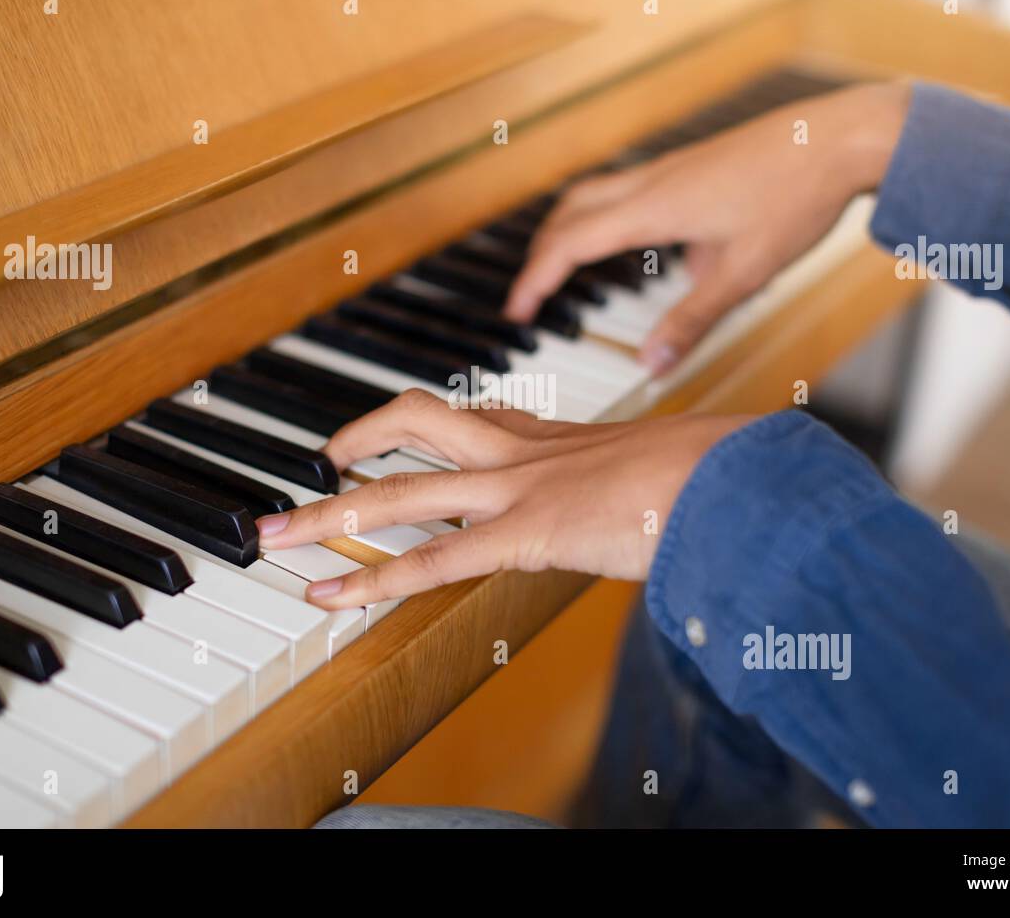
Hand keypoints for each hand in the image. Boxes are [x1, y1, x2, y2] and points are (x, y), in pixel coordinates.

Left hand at [256, 390, 750, 608]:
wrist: (736, 474)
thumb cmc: (719, 472)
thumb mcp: (667, 468)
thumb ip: (643, 482)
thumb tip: (664, 505)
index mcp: (557, 434)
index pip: (470, 415)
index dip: (421, 424)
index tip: (390, 432)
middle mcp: (524, 452)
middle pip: (415, 426)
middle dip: (353, 443)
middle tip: (313, 463)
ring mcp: (516, 490)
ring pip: (398, 492)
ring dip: (326, 513)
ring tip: (273, 534)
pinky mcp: (523, 534)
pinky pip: (430, 561)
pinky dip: (370, 579)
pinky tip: (327, 595)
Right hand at [504, 81, 910, 374]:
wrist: (842, 137)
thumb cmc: (798, 195)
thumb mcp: (745, 272)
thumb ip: (693, 320)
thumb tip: (651, 364)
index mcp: (653, 207)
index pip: (568, 245)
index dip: (535, 280)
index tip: (517, 311)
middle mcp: (651, 182)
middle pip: (567, 213)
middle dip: (540, 256)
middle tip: (531, 295)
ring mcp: (669, 168)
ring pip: (594, 195)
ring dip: (569, 231)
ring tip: (565, 269)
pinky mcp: (689, 166)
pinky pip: (628, 190)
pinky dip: (608, 218)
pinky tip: (643, 248)